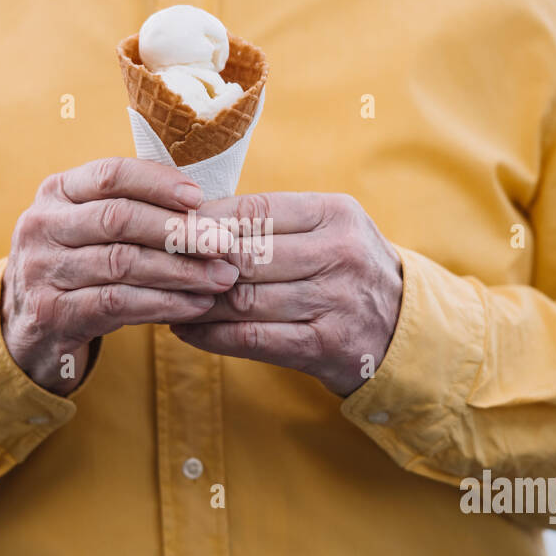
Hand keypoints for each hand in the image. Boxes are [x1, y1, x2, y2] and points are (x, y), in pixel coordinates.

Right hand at [1, 158, 238, 393]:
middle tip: (224, 243)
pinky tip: (195, 306)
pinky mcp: (51, 314)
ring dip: (180, 272)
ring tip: (220, 278)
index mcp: (55, 192)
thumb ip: (132, 210)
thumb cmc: (78, 268)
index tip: (200, 198)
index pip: (110, 174)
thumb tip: (206, 206)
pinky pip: (117, 304)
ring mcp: (42, 271)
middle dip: (179, 231)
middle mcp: (41, 226)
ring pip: (123, 263)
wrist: (27, 331)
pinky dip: (163, 304)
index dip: (158, 183)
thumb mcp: (88, 229)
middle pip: (119, 218)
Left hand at [170, 193, 402, 395]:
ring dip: (194, 301)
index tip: (164, 227)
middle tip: (150, 265)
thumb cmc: (346, 270)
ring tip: (161, 298)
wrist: (405, 329)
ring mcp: (335, 302)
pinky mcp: (325, 346)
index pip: (256, 209)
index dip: (204, 220)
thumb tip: (190, 216)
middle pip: (246, 254)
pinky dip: (211, 335)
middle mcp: (340, 254)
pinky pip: (253, 338)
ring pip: (244, 298)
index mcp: (336, 214)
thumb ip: (273, 220)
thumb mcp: (328, 229)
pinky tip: (185, 330)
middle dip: (192, 262)